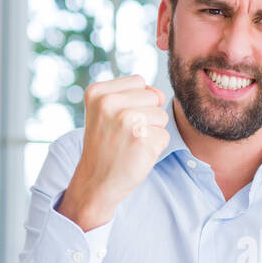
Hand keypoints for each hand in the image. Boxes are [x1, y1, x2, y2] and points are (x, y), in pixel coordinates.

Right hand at [59, 75, 168, 229]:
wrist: (96, 181)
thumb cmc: (105, 145)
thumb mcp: (106, 112)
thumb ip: (132, 94)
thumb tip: (160, 94)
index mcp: (98, 92)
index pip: (139, 82)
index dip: (135, 102)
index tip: (117, 120)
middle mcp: (109, 103)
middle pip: (154, 96)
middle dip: (146, 115)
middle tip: (125, 134)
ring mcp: (127, 120)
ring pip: (162, 116)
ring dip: (152, 132)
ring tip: (130, 143)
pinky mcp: (143, 139)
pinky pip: (165, 136)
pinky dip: (155, 147)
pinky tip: (136, 154)